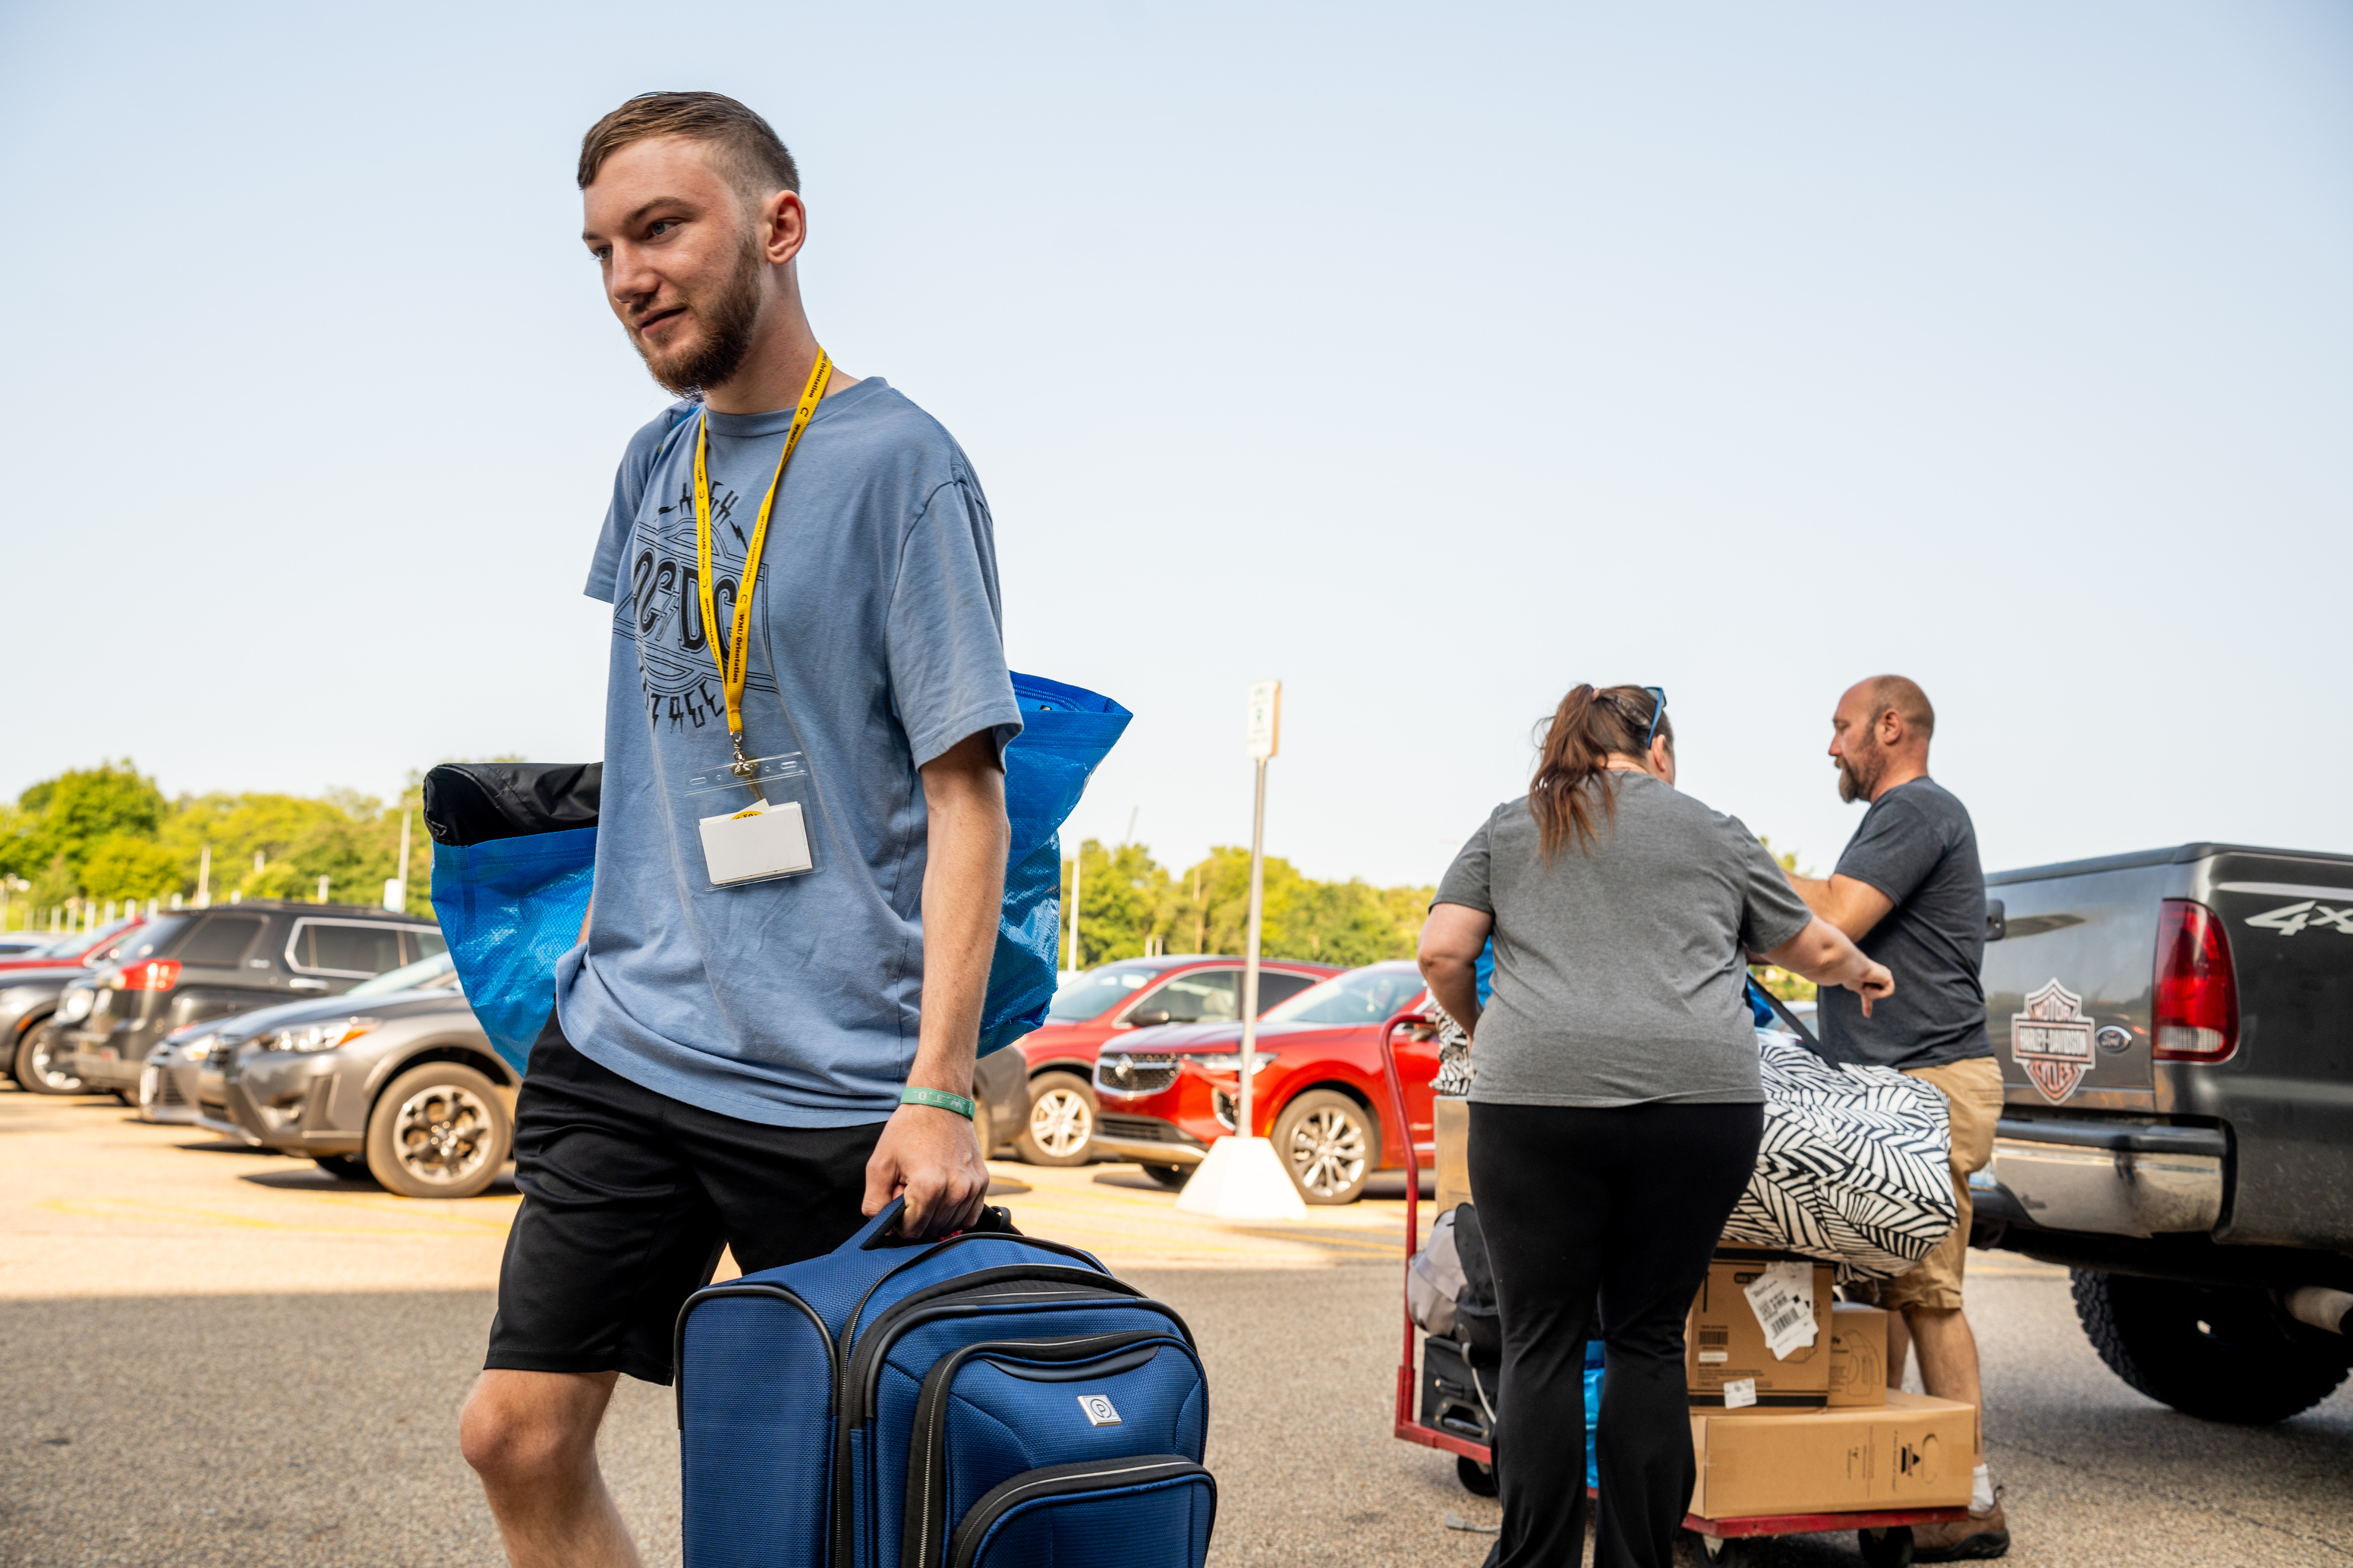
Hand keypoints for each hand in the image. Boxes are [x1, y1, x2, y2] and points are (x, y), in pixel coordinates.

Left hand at [863, 1103, 989, 1237]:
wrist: (939, 1103)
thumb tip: (885, 1229)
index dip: (899, 1222)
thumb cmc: (908, 1131)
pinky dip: (954, 1214)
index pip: (912, 1231)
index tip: (897, 1200)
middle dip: (916, 1217)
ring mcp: (972, 1187)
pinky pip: (970, 1216)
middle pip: (931, 1230)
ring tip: (927, 1189)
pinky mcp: (982, 1183)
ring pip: (950, 1225)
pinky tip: (943, 1196)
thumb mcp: (879, 1164)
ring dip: (934, 1216)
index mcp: (928, 1187)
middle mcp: (955, 1190)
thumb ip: (875, 1202)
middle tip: (910, 1190)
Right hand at [1848, 959, 1894, 1017]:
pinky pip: (1888, 992)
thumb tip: (1871, 992)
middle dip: (1869, 995)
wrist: (1851, 967)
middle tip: (1863, 987)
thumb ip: (1863, 991)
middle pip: (1875, 994)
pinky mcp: (1888, 976)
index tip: (1867, 1015)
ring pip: (1882, 994)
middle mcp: (1876, 974)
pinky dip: (1878, 993)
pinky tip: (1871, 986)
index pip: (1870, 992)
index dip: (1867, 1005)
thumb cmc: (1849, 976)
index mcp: (1866, 977)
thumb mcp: (1853, 986)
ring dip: (1872, 994)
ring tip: (1865, 986)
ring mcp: (1883, 974)